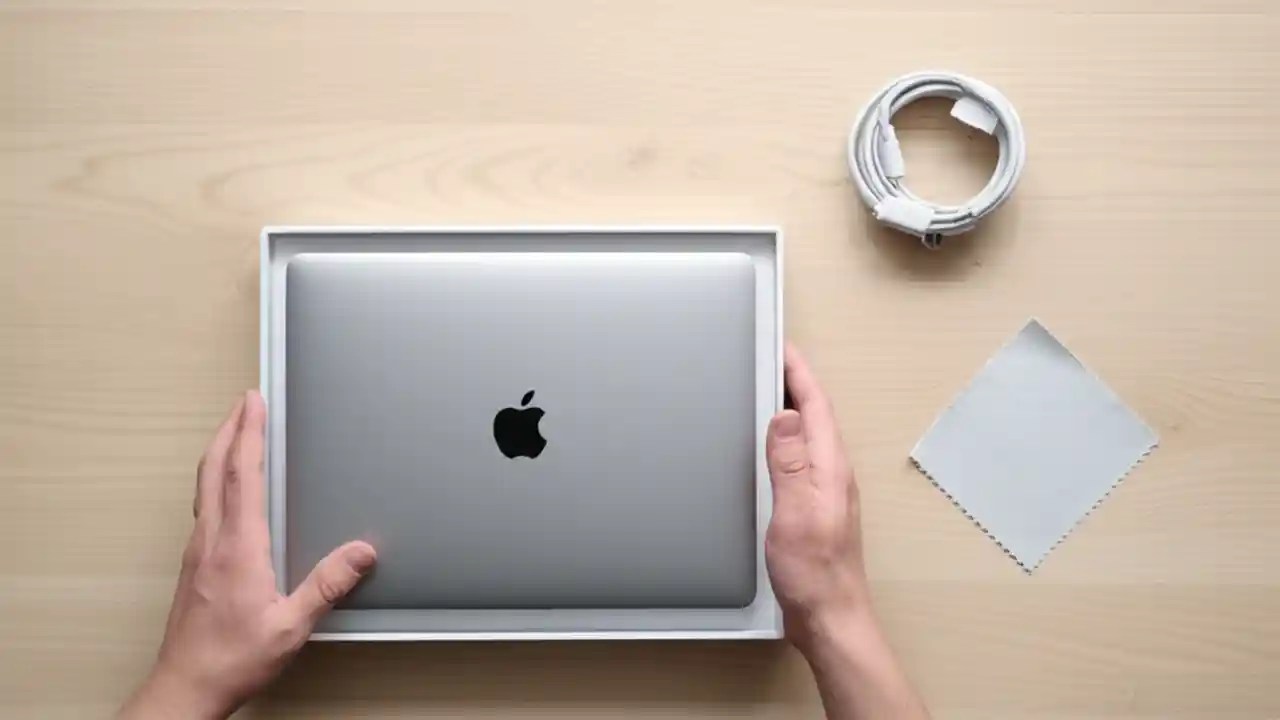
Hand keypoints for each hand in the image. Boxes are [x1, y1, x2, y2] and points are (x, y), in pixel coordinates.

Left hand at [119, 391, 376, 719]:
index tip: (255, 401)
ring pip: (204, 485)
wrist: (185, 687)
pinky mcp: (192, 565)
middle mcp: (211, 542)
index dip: (249, 432)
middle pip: (215, 469)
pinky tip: (226, 487)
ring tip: (235, 432)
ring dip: (220, 450)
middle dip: (230, 428)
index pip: (242, 474)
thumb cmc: (231, 660)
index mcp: (237, 547)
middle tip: (244, 401)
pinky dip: (216, 479)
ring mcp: (197, 552)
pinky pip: (204, 506)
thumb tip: (360, 552)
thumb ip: (327, 585)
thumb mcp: (291, 625)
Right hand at [765, 344, 867, 647]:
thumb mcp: (794, 510)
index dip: (798, 370)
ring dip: (790, 408)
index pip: (815, 404)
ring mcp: (825, 490)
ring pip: (807, 435)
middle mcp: (831, 473)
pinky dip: (784, 439)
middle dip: (792, 381)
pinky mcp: (814, 507)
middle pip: (813, 413)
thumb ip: (789, 461)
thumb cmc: (815, 573)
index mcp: (828, 466)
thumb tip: (785, 413)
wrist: (829, 617)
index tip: (780, 343)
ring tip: (766, 389)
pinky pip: (800, 458)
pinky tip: (769, 446)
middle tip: (768, 356)